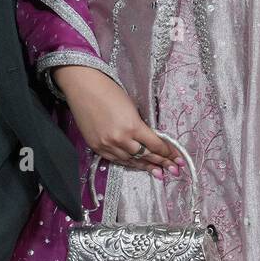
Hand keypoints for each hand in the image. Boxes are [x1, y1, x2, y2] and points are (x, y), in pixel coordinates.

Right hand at [53, 64, 183, 178]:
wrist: (83, 87)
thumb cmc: (109, 91)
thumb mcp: (131, 107)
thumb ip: (140, 126)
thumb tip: (150, 140)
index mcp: (132, 126)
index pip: (155, 145)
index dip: (167, 152)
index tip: (177, 157)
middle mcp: (120, 139)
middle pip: (146, 155)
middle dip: (162, 162)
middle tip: (174, 169)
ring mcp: (107, 145)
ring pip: (131, 161)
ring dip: (146, 166)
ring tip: (159, 173)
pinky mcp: (96, 147)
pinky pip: (116, 160)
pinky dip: (129, 163)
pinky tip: (137, 165)